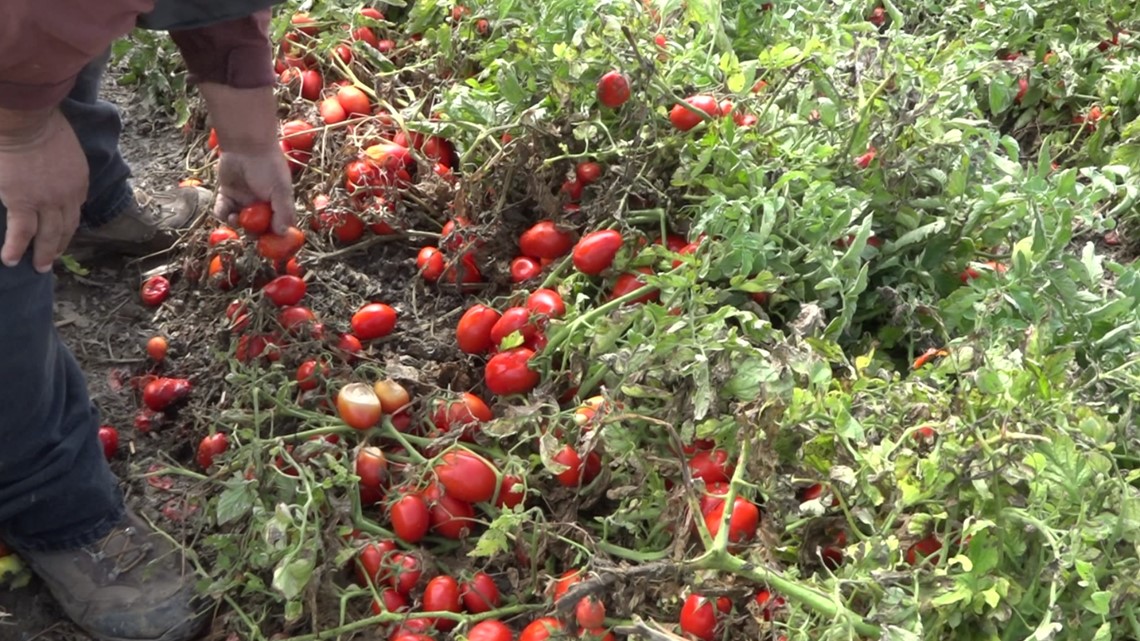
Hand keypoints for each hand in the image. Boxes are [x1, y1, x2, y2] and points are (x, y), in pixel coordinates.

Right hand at [0, 109, 87, 271]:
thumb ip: (62, 164)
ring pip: (49, 235)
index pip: (75, 208)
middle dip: (61, 245)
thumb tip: (53, 168)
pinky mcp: (23, 202)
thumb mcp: (65, 146)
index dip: (68, 222)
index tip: (62, 231)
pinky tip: (11, 261)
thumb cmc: (43, 123)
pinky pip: (22, 232)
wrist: (28, 120)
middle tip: (54, 259)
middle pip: (67, 227)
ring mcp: (47, 201)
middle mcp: (68, 195)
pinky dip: (17, 248)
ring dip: (44, 254)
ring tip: (39, 267)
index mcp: (79, 181)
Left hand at [197, 84, 295, 233]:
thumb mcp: (280, 190)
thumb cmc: (268, 166)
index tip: (267, 246)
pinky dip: (222, 213)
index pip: (276, 227)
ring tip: (234, 218)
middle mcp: (261, 205)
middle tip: (247, 234)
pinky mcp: (227, 194)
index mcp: (277, 205)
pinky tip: (224, 211)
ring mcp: (243, 200)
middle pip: (256, 227)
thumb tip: (284, 233)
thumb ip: (283, 212)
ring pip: (238, 221)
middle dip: (251, 233)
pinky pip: (223, 210)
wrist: (246, 144)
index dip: (272, 238)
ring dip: (235, 224)